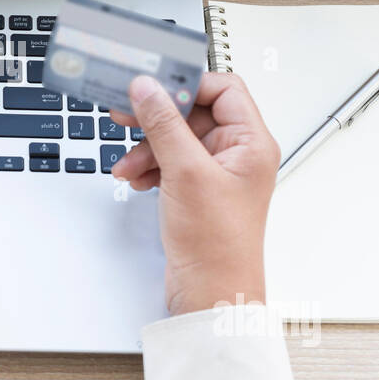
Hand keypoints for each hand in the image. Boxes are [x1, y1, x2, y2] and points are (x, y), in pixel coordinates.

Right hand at [110, 73, 280, 315]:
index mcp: (251, 143)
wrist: (210, 294)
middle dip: (158, 118)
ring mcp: (217, 173)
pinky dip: (149, 166)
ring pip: (177, 138)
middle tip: (126, 112)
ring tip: (128, 163)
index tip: (154, 86)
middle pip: (195, 113)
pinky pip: (170, 162)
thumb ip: (164, 124)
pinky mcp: (198, 190)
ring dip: (147, 146)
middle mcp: (238, 154)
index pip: (223, 88)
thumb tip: (148, 88)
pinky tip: (135, 178)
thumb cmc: (217, 245)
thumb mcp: (185, 172)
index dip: (188, 85)